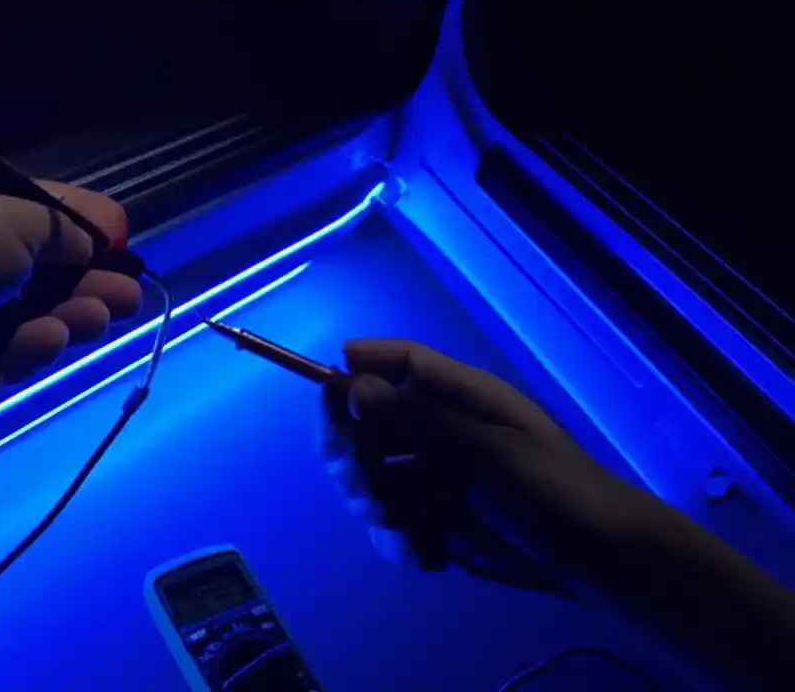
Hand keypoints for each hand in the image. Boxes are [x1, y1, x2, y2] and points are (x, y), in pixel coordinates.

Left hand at [0, 156, 141, 417]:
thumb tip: (103, 237)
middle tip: (124, 297)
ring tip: (96, 317)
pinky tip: (51, 340)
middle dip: (91, 282)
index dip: (87, 233)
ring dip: (71, 317)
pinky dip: (32, 350)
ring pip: (33, 320)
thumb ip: (62, 231)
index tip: (122, 248)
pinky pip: (6, 359)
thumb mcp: (4, 216)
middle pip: (47, 273)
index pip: (44, 216)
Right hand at [321, 339, 656, 594]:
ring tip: (416, 527)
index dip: (354, 369)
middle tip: (368, 487)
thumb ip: (419, 421)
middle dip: (355, 459)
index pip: (394, 362)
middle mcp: (436, 430)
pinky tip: (433, 554)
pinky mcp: (431, 520)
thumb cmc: (556, 491)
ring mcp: (431, 476)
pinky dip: (402, 542)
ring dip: (380, 508)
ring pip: (367, 482)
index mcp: (458, 396)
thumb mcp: (490, 452)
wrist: (598, 562)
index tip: (326, 396)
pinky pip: (387, 526)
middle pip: (362, 423)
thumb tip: (352, 386)